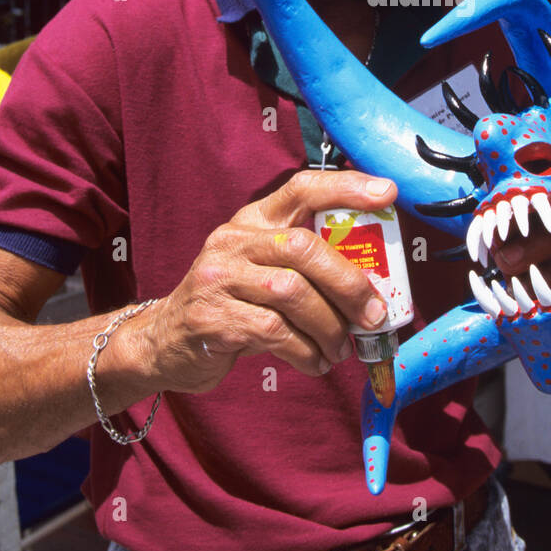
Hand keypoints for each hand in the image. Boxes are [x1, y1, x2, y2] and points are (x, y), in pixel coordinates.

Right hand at [142, 171, 395, 392]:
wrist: (163, 341)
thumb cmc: (232, 302)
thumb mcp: (259, 267)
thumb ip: (304, 262)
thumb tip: (376, 282)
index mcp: (253, 221)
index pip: (301, 188)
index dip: (346, 187)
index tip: (387, 193)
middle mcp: (233, 241)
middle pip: (302, 248)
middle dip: (348, 283)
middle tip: (373, 314)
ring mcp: (218, 278)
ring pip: (291, 293)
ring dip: (329, 326)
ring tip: (343, 349)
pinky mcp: (211, 319)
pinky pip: (273, 332)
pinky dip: (305, 351)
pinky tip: (316, 363)